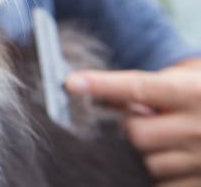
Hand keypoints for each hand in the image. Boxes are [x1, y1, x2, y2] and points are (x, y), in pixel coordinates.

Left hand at [65, 58, 200, 186]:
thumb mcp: (182, 83)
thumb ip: (142, 90)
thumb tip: (91, 91)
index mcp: (192, 93)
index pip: (137, 87)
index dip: (102, 85)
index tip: (71, 83)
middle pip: (136, 133)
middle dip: (134, 127)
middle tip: (151, 120)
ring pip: (149, 163)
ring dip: (152, 154)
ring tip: (174, 141)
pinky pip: (164, 185)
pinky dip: (166, 175)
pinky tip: (181, 160)